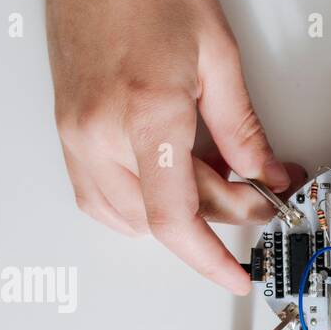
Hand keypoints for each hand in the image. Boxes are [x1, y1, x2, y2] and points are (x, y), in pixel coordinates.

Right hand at [46, 0, 304, 292]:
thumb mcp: (219, 55)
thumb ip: (243, 128)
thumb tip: (265, 174)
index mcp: (145, 113)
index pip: (176, 219)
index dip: (211, 260)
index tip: (237, 275)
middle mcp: (100, 131)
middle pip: (164, 218)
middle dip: (221, 215)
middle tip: (262, 192)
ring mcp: (75, 133)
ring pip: (128, 218)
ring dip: (177, 214)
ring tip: (215, 179)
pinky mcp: (65, 128)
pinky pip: (98, 197)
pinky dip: (137, 207)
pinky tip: (168, 186)